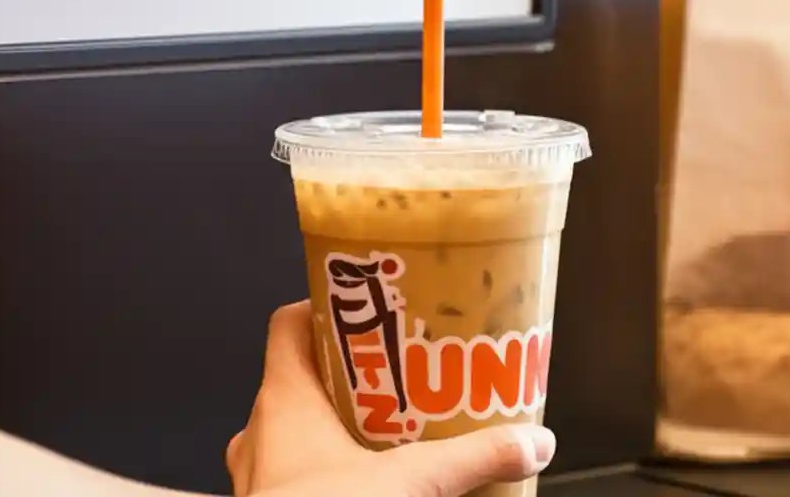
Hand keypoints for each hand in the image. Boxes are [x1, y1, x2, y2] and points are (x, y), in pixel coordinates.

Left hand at [226, 302, 555, 496]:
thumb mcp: (409, 483)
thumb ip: (472, 458)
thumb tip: (530, 441)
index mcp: (282, 400)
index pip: (290, 325)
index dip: (326, 309)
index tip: (370, 311)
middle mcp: (261, 432)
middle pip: (304, 378)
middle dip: (354, 376)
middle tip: (403, 375)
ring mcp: (260, 475)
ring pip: (299, 432)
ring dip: (342, 428)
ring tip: (396, 432)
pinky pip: (300, 476)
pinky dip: (334, 473)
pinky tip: (375, 485)